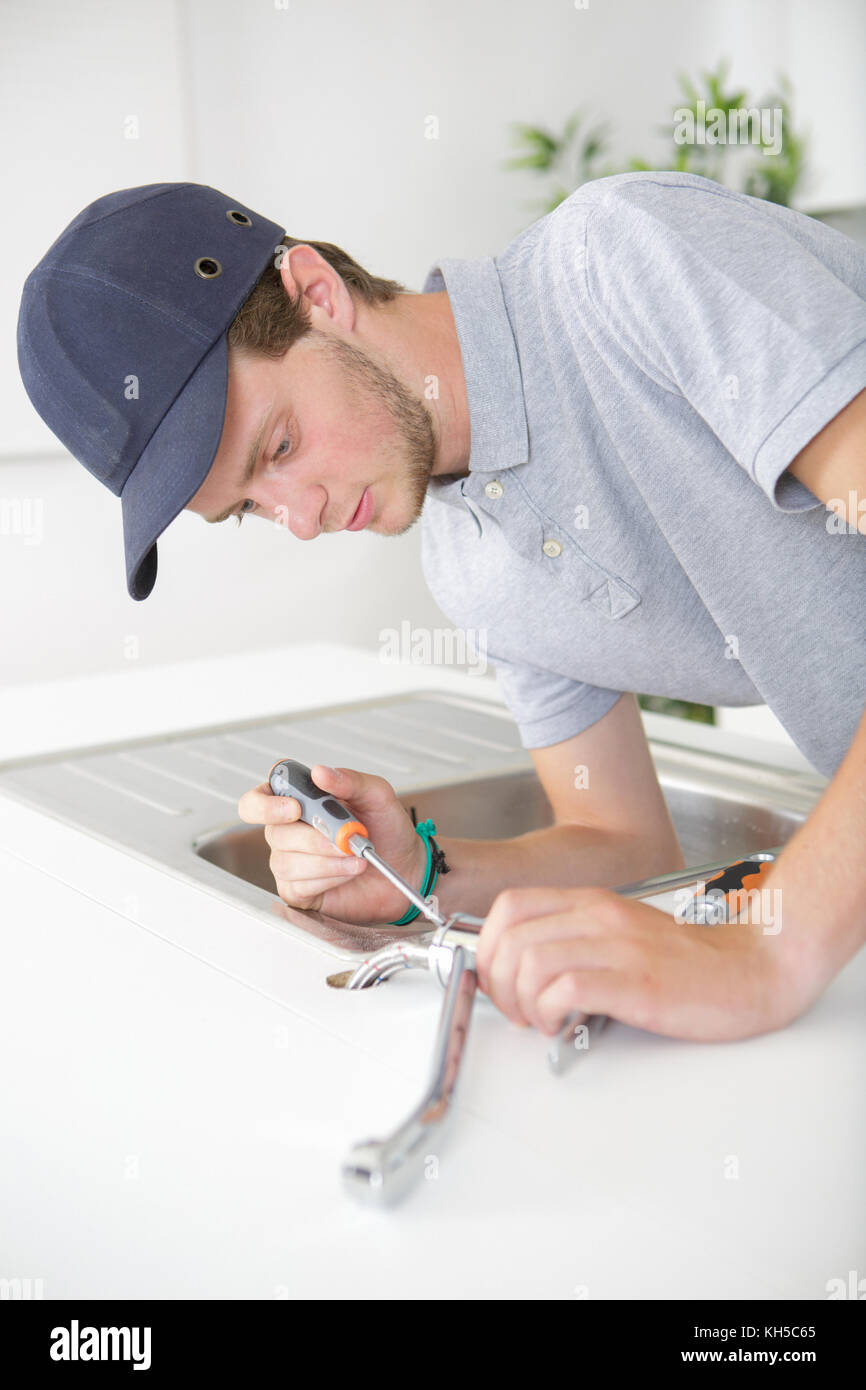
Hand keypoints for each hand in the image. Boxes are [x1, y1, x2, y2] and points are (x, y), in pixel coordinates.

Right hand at [237, 764, 426, 925]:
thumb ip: (350, 780)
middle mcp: (289, 830)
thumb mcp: (378, 796)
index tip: (294, 809)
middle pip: (275, 833)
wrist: (405, 868)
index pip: (259, 798)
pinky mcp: (299, 890)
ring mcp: (291, 860)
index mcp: (300, 800)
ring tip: (356, 858)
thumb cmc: (388, 830)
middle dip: (313, 839)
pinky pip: (298, 886)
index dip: (265, 804)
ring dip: (327, 861)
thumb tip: (321, 772)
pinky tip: (348, 872)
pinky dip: (328, 879)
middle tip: (344, 840)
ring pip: (286, 862)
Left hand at [474, 883, 816, 1041]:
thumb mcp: (621, 934)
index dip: (488, 947)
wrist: (751, 970)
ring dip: (524, 1003)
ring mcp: (619, 947)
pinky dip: (551, 1012)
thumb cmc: (688, 963)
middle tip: (515, 1011)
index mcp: (592, 902)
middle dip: (498, 983)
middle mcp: (600, 917)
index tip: (497, 979)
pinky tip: (564, 1026)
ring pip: (531, 963)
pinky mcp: (636, 982)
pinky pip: (566, 987)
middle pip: (511, 939)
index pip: (509, 907)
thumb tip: (521, 966)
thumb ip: (575, 939)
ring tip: (542, 1022)